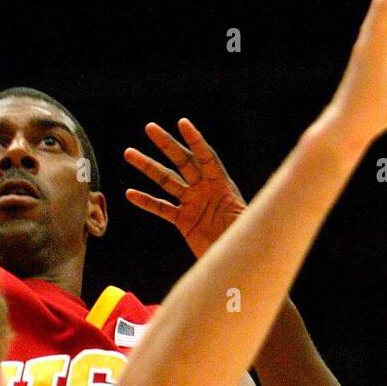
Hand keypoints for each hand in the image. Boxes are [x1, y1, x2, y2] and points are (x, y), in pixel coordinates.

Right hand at [124, 119, 245, 258]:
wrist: (237, 262)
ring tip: (129, 153)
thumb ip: (243, 206)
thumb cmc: (247, 240)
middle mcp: (205, 190)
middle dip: (166, 145)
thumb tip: (257, 195)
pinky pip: (162, 208)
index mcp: (222, 185)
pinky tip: (130, 193)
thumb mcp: (247, 220)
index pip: (207, 158)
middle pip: (183, 162)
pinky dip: (146, 201)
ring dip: (148, 167)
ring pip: (166, 181)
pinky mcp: (183, 221)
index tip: (182, 123)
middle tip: (150, 128)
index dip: (195, 141)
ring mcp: (192, 204)